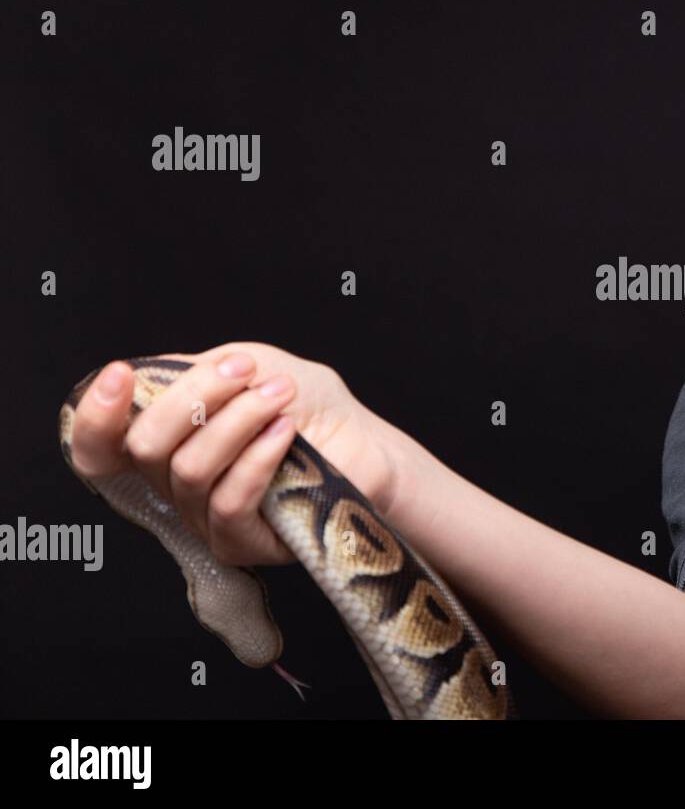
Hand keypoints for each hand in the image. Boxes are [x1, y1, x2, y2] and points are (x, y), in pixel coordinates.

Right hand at [68, 342, 397, 565]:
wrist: (364, 440)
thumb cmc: (303, 402)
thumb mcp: (244, 367)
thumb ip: (188, 371)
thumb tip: (140, 378)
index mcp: (164, 442)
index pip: (97, 448)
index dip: (94, 416)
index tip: (120, 373)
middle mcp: (172, 485)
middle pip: (143, 448)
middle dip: (194, 397)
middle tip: (246, 369)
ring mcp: (202, 519)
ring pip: (190, 470)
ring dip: (239, 420)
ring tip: (282, 394)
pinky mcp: (240, 543)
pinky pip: (229, 502)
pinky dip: (258, 457)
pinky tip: (285, 431)